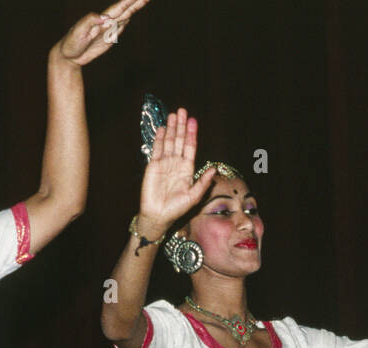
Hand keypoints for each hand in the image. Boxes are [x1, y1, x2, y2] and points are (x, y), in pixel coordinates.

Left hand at [55, 0, 149, 66]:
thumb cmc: (71, 42)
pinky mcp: (108, 38)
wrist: (68, 55)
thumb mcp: (78, 31)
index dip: (129, 1)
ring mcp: (108, 30)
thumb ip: (90, 21)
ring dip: (134, 7)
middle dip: (136, 1)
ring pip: (125, 16)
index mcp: (101, 19)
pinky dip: (127, 18)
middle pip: (125, 9)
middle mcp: (106, 22)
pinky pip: (120, 26)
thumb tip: (105, 17)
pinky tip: (131, 13)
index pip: (118, 8)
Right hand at [139, 108, 217, 232]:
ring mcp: (165, 163)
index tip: (193, 121)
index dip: (191, 134)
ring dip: (171, 128)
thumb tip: (214, 169)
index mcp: (187, 169)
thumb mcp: (194, 196)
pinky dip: (159, 138)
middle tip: (182, 111)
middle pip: (179, 140)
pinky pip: (157, 149)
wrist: (158, 215)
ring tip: (173, 115)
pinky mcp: (153, 166)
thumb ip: (203, 182)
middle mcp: (176, 164)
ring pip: (168, 142)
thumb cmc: (177, 209)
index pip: (190, 147)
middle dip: (181, 126)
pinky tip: (162, 128)